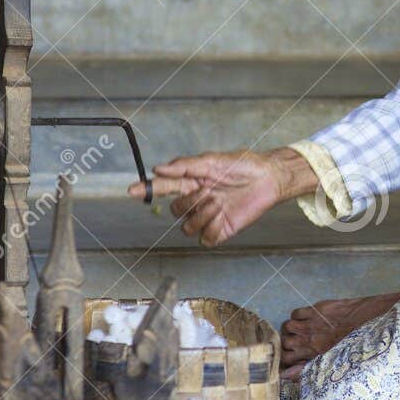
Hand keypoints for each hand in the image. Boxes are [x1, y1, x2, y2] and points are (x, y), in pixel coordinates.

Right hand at [129, 148, 316, 247]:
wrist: (268, 177)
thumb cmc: (242, 165)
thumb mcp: (212, 160)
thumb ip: (184, 165)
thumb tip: (157, 168)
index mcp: (190, 182)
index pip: (162, 187)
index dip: (146, 189)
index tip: (131, 190)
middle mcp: (196, 200)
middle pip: (174, 211)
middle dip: (188, 203)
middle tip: (208, 191)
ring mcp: (208, 216)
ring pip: (186, 228)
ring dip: (201, 215)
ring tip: (218, 202)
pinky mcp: (221, 230)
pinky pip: (205, 239)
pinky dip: (211, 228)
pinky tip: (223, 215)